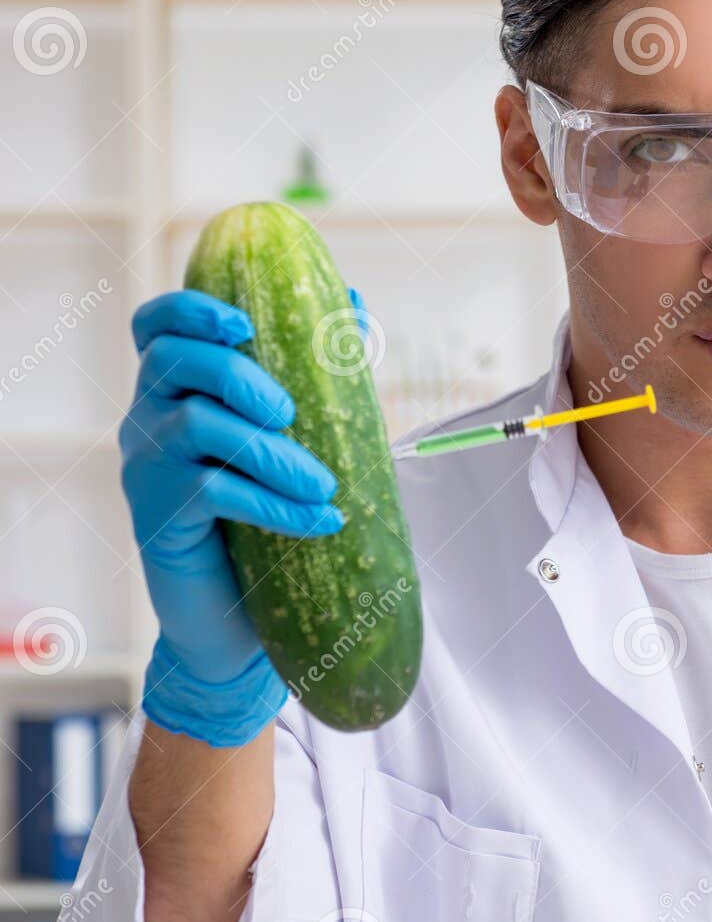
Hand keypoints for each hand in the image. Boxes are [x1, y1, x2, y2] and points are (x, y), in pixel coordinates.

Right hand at [120, 288, 352, 744]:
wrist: (233, 618)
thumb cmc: (264, 516)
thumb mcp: (291, 439)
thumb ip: (314, 375)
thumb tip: (355, 304)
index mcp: (177, 390)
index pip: (156, 326)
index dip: (190, 309)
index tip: (246, 322)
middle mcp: (147, 419)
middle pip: (174, 361)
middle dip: (241, 375)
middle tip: (292, 414)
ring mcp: (146, 468)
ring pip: (197, 425)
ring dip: (274, 452)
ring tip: (326, 485)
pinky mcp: (156, 517)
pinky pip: (213, 491)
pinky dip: (275, 504)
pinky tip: (320, 521)